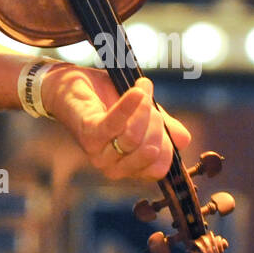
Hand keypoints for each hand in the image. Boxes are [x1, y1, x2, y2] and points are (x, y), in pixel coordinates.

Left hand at [44, 68, 191, 180]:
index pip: (160, 166)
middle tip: (147, 96)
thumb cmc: (105, 99)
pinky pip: (115, 125)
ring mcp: (99, 154)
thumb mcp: (141, 113)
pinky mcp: (89, 135)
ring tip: (139, 88)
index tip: (160, 116)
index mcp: (129, 166)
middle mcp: (114, 167)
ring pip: (134, 138)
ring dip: (142, 108)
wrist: (69, 85)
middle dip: (155, 121)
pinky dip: (129, 106)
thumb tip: (184, 140)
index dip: (166, 142)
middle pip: (150, 151)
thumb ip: (162, 127)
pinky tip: (136, 92)